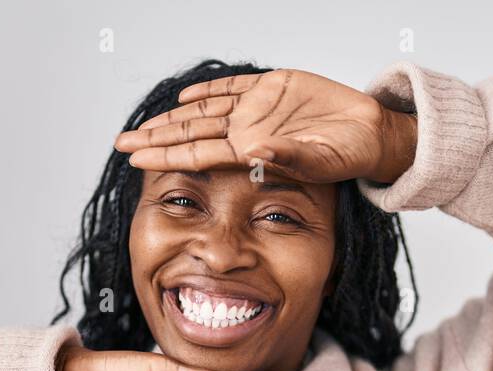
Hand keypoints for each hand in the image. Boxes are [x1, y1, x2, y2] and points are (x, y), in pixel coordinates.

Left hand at [113, 68, 417, 183]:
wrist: (372, 135)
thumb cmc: (348, 156)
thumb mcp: (318, 160)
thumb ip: (286, 156)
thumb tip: (253, 152)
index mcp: (251, 152)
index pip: (197, 154)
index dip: (164, 155)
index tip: (134, 157)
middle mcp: (247, 132)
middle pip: (191, 134)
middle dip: (155, 138)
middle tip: (120, 142)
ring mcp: (257, 109)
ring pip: (204, 112)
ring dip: (173, 118)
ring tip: (142, 124)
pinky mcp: (272, 87)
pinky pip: (232, 89)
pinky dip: (207, 91)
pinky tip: (184, 97)